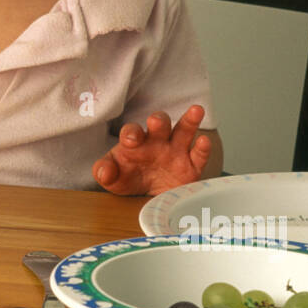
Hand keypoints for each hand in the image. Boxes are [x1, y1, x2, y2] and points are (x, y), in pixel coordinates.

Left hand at [91, 105, 212, 195]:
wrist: (149, 196)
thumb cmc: (129, 178)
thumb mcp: (113, 178)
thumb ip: (105, 173)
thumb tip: (103, 172)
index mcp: (135, 142)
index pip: (132, 132)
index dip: (131, 133)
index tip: (130, 140)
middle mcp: (157, 141)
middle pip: (160, 124)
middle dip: (158, 121)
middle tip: (156, 122)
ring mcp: (176, 151)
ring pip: (184, 131)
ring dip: (189, 120)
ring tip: (196, 110)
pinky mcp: (192, 166)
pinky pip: (199, 155)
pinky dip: (203, 148)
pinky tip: (204, 141)